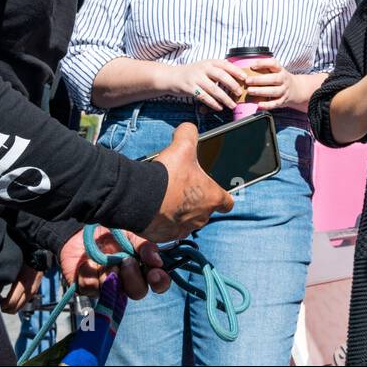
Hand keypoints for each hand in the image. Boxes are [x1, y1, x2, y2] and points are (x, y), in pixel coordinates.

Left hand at [0, 264, 43, 313]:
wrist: (39, 258)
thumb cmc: (23, 261)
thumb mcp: (13, 269)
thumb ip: (3, 279)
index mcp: (23, 285)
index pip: (10, 302)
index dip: (0, 305)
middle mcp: (29, 292)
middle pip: (14, 309)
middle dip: (4, 309)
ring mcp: (32, 293)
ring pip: (19, 309)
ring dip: (9, 308)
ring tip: (2, 302)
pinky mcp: (33, 293)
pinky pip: (22, 304)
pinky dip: (15, 305)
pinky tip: (9, 298)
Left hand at [58, 226, 171, 300]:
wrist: (82, 227)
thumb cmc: (112, 230)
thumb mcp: (132, 233)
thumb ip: (145, 246)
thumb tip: (157, 261)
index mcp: (142, 268)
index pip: (159, 283)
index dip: (159, 282)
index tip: (154, 273)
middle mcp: (127, 281)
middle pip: (138, 292)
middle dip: (133, 278)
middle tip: (126, 262)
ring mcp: (107, 287)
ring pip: (114, 293)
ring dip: (110, 274)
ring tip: (103, 259)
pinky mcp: (86, 288)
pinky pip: (90, 288)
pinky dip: (88, 274)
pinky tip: (86, 263)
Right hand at [142, 122, 234, 241]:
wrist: (139, 198)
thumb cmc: (167, 175)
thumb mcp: (182, 145)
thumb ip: (189, 133)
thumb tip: (189, 129)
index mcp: (213, 198)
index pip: (227, 202)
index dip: (222, 196)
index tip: (214, 191)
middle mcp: (202, 217)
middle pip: (205, 211)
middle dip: (196, 201)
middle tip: (182, 189)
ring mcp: (184, 229)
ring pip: (187, 222)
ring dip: (180, 213)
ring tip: (167, 199)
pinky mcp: (165, 237)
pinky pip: (168, 230)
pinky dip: (164, 223)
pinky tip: (156, 210)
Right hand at [162, 59, 248, 111]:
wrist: (172, 76)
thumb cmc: (194, 72)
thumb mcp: (205, 66)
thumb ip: (219, 69)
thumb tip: (238, 77)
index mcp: (209, 62)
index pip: (226, 65)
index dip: (236, 71)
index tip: (245, 78)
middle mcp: (203, 68)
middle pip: (221, 76)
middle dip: (232, 85)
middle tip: (240, 93)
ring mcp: (196, 78)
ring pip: (214, 89)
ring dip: (225, 98)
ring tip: (232, 104)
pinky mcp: (190, 88)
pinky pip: (204, 97)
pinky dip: (213, 103)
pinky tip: (219, 107)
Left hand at [239, 57, 296, 110]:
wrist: (295, 89)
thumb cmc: (279, 78)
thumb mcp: (276, 70)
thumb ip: (264, 68)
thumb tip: (245, 68)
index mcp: (280, 70)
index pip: (274, 64)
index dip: (263, 64)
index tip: (252, 65)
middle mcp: (283, 79)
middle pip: (273, 79)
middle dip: (259, 80)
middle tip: (247, 81)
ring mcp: (284, 90)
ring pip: (274, 91)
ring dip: (261, 91)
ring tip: (249, 91)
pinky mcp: (283, 101)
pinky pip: (275, 103)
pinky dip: (267, 105)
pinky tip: (259, 104)